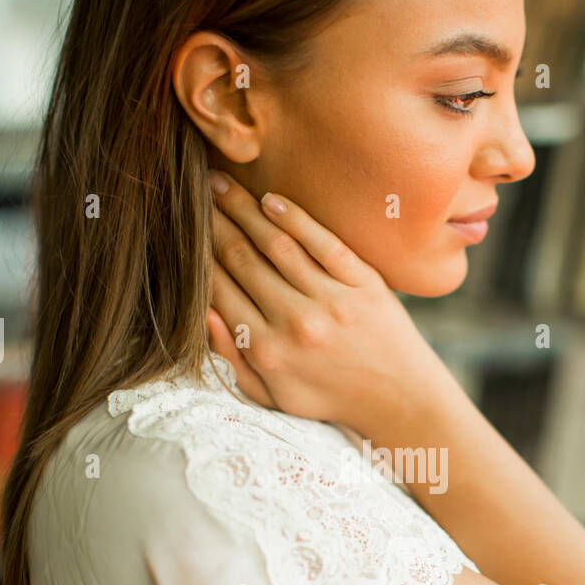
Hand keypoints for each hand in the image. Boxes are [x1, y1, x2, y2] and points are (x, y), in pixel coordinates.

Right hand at [204, 172, 444, 432]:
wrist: (400, 399)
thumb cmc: (328, 396)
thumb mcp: (272, 396)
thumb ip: (233, 359)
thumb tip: (202, 312)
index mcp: (267, 352)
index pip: (218, 290)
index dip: (197, 255)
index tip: (184, 230)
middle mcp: (296, 324)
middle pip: (241, 259)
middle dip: (213, 222)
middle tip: (196, 195)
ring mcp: (332, 301)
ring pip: (276, 244)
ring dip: (244, 208)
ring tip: (223, 184)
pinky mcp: (364, 284)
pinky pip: (322, 241)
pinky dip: (294, 216)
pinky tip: (271, 199)